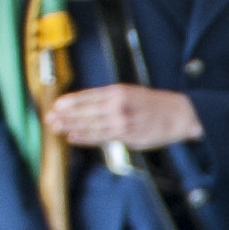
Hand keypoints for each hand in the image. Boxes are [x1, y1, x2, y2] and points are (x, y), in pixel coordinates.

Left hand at [47, 86, 201, 149]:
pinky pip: (101, 137)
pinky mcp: (127, 136)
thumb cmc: (155, 104)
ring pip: (90, 125)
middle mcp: (117, 105)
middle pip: (84, 111)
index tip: (56, 105)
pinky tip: (73, 137)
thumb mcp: (131, 92)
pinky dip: (85, 137)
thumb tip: (89, 105)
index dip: (70, 102)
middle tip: (49, 118)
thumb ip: (111, 98)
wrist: (179, 115)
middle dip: (65, 115)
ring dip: (70, 126)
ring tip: (56, 127)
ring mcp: (121, 121)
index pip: (87, 96)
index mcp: (118, 91)